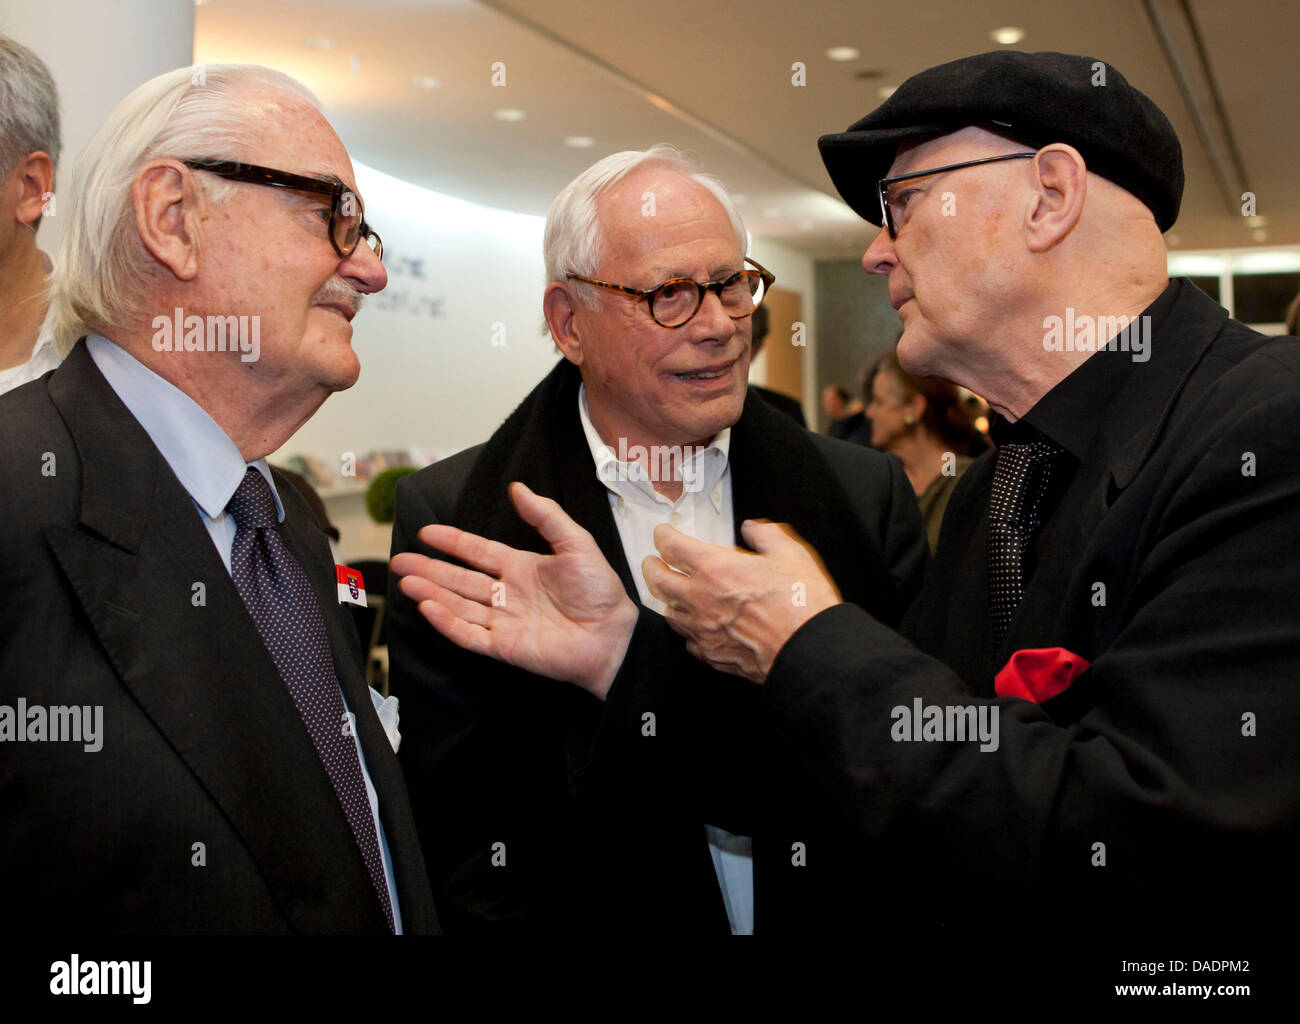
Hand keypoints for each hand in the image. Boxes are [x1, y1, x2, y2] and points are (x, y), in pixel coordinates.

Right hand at [390, 482, 637, 698]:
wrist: (613, 635)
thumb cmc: (600, 591)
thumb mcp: (576, 544)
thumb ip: (546, 516)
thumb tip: (517, 488)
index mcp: (522, 567)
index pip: (478, 552)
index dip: (452, 542)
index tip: (426, 533)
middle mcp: (508, 593)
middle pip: (460, 579)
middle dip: (430, 570)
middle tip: (400, 561)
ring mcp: (504, 621)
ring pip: (459, 605)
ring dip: (433, 593)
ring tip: (407, 581)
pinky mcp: (506, 647)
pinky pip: (470, 634)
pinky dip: (449, 622)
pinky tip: (429, 608)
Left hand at [641, 519, 839, 683]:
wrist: (809, 652)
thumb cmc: (802, 605)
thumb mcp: (791, 555)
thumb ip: (767, 535)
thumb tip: (753, 529)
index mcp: (716, 569)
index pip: (672, 546)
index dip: (663, 536)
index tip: (663, 533)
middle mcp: (701, 600)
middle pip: (657, 580)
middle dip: (651, 566)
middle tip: (652, 561)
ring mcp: (703, 630)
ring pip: (669, 613)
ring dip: (668, 599)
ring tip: (673, 593)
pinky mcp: (711, 655)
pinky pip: (687, 640)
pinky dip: (687, 629)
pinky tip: (695, 625)